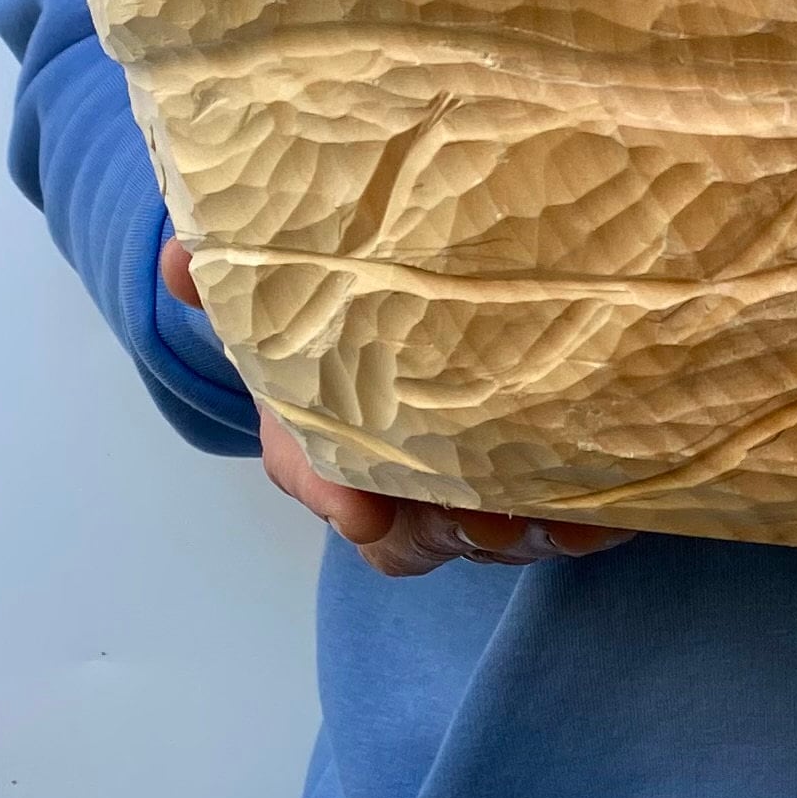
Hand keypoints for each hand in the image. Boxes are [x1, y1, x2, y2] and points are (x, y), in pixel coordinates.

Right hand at [160, 236, 632, 579]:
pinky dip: (594, 521)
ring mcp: (478, 485)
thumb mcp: (294, 275)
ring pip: (495, 537)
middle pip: (413, 535)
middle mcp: (402, 474)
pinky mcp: (552, 478)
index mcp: (332, 434)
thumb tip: (181, 260)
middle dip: (445, 532)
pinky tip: (615, 511)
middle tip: (487, 514)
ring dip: (526, 534)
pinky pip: (573, 519)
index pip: (322, 482)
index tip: (362, 513)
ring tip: (561, 513)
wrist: (430, 294)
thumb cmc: (352, 295)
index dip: (336, 496)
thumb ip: (240, 268)